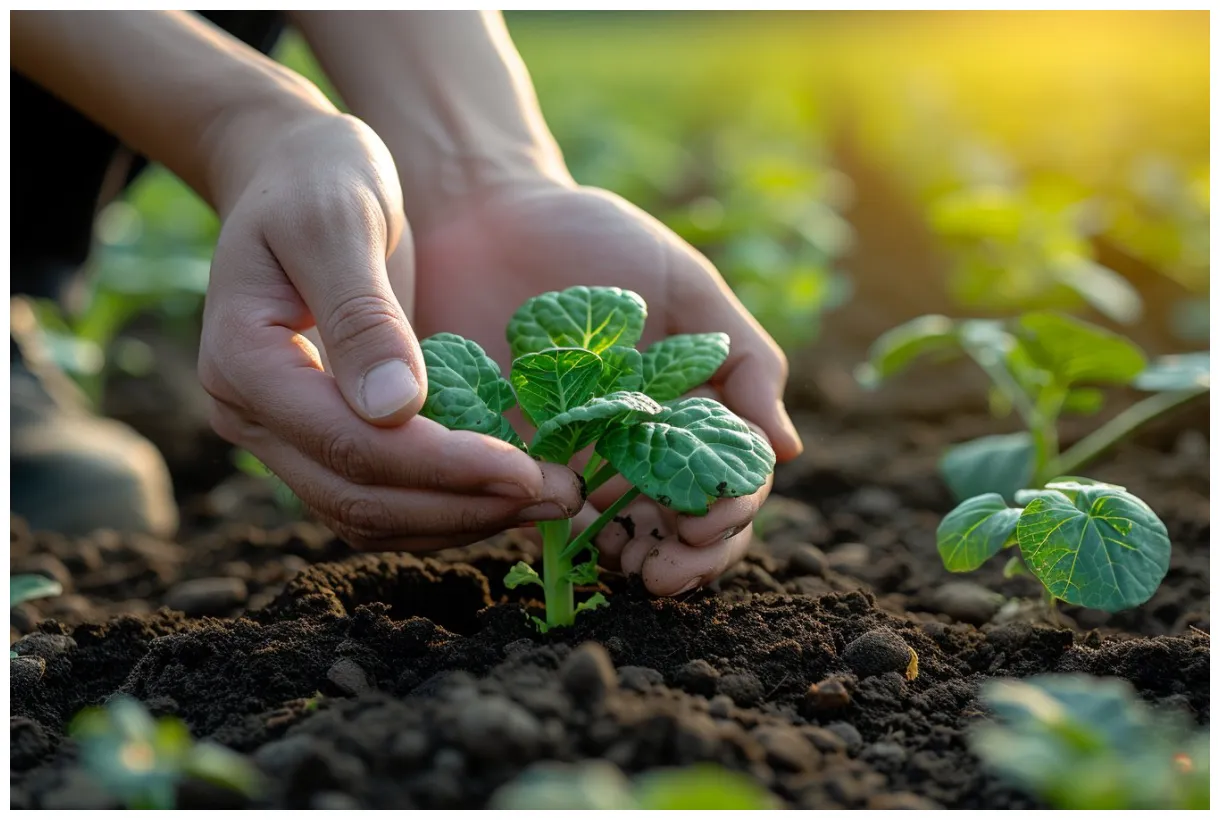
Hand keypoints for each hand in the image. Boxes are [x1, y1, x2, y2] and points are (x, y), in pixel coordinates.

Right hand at [198, 114, 582, 550]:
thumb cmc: (318, 178)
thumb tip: (396, 410)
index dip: (439, 467)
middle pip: (358, 498)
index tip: (524, 470)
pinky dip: (446, 505)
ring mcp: (286, 434)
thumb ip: (362, 315)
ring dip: (461, 519)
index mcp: (244, 362)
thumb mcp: (341, 222)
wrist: (296, 174)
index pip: (348, 445)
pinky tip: (509, 491)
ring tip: (550, 502)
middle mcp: (253, 416)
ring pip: (370, 515)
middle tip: (559, 498)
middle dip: (463, 506)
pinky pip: (383, 497)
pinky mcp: (327, 437)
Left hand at [410, 178, 802, 593]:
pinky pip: (541, 514)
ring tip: (624, 567)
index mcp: (692, 408)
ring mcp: (580, 455)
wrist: (491, 215)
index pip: (730, 482)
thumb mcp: (686, 286)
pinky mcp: (514, 457)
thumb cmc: (599, 240)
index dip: (729, 515)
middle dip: (687, 559)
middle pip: (684, 525)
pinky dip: (563, 538)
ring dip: (633, 561)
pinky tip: (567, 542)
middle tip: (664, 572)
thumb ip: (747, 359)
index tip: (704, 523)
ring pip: (623, 534)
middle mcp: (643, 443)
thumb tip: (788, 449)